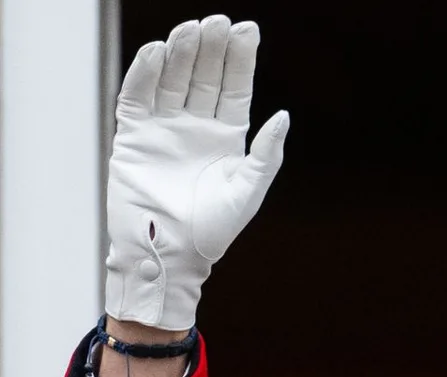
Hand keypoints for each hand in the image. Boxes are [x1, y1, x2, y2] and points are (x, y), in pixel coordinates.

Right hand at [104, 15, 287, 330]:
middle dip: (212, 48)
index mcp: (226, 137)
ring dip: (181, 53)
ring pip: (171, 80)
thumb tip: (284, 116)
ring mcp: (163, 129)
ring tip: (192, 28)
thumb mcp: (248, 189)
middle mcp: (194, 127)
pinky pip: (137, 97)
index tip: (248, 29)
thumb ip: (267, 154)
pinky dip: (145, 74)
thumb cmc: (213, 229)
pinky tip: (157, 51)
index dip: (241, 59)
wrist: (170, 254)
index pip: (234, 88)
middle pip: (203, 76)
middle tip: (219, 20)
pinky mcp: (133, 136)